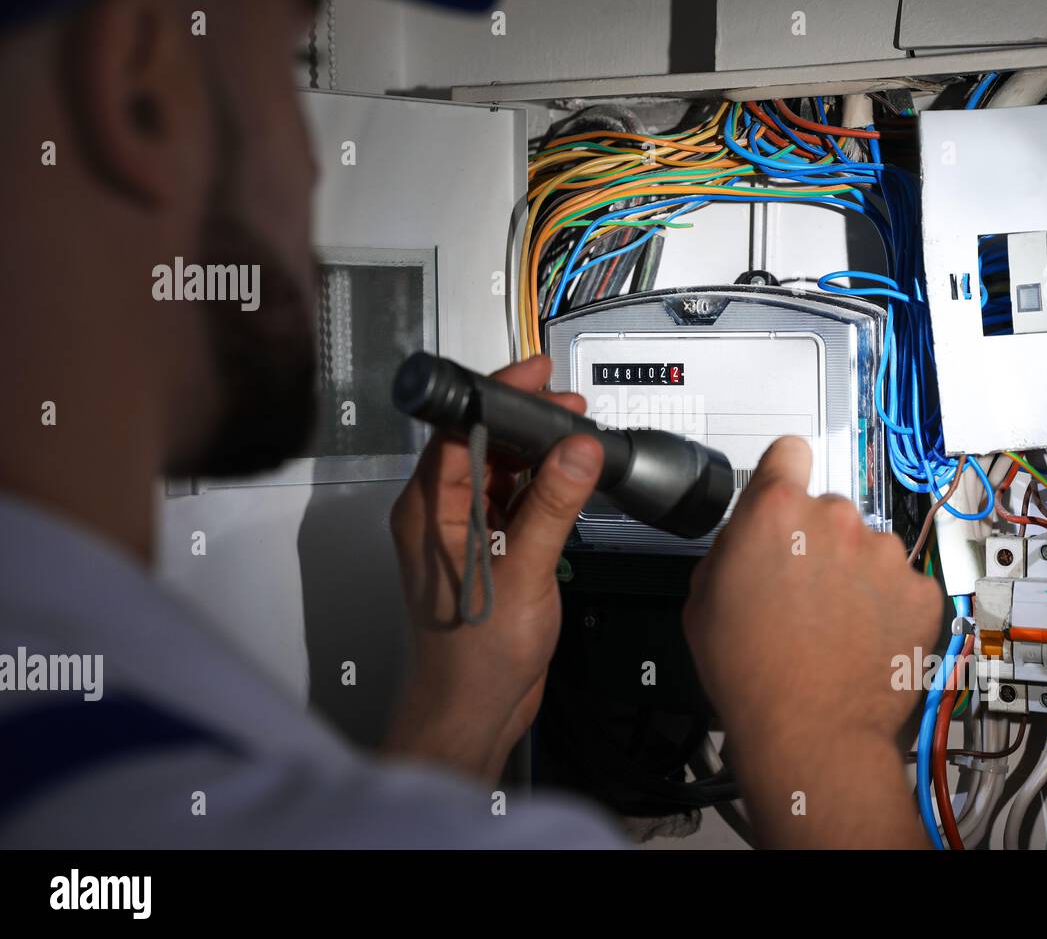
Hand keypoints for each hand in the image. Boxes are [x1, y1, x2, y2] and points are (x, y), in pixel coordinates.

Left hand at [384, 355, 602, 780]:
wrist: (473, 712)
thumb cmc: (473, 657)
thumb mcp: (522, 572)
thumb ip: (552, 506)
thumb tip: (576, 451)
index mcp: (428, 511)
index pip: (459, 427)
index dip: (499, 394)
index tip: (536, 375)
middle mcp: (439, 516)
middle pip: (482, 445)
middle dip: (528, 422)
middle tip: (571, 411)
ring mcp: (463, 535)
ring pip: (500, 474)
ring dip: (538, 457)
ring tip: (578, 443)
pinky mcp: (487, 554)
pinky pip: (512, 505)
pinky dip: (541, 490)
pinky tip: (569, 485)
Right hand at [683, 436, 942, 846]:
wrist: (811, 731)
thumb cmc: (751, 673)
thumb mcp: (702, 598)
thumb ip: (730, 547)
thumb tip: (746, 537)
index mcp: (775, 513)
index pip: (790, 452)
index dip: (786, 471)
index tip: (789, 484)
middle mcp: (835, 520)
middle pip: (828, 509)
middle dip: (816, 540)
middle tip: (801, 588)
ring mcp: (882, 555)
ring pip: (867, 547)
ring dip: (854, 572)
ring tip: (832, 622)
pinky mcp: (920, 590)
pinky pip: (901, 583)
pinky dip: (886, 604)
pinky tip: (861, 637)